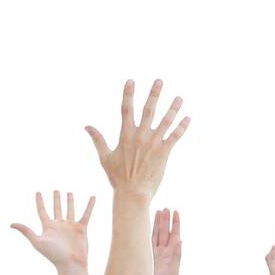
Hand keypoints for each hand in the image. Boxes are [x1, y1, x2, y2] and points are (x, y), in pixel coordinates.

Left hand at [11, 190, 93, 269]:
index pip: (42, 211)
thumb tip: (11, 224)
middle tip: (55, 190)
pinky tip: (93, 197)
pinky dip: (90, 206)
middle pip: (56, 209)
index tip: (38, 192)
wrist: (70, 264)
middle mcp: (59, 226)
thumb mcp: (38, 241)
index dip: (39, 202)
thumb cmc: (53, 255)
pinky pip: (86, 214)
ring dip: (69, 201)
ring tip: (69, 192)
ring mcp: (70, 227)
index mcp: (48, 228)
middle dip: (56, 200)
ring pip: (70, 210)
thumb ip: (26, 231)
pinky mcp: (81, 229)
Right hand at [86, 79, 188, 197]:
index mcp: (125, 135)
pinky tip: (188, 118)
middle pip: (148, 109)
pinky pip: (175, 136)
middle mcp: (140, 135)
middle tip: (160, 80)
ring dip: (173, 108)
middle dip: (154, 94)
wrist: (132, 194)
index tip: (131, 81)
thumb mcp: (104, 157)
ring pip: (165, 120)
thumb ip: (97, 139)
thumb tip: (86, 127)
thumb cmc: (117, 178)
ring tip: (179, 98)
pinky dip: (182, 126)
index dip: (128, 94)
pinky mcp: (164, 152)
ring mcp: (153, 143)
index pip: (126, 109)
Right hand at [152, 208, 181, 274]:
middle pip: (164, 231)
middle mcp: (163, 250)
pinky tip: (146, 223)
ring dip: (157, 223)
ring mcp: (154, 252)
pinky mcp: (145, 254)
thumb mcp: (174, 269)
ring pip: (155, 234)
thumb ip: (177, 255)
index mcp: (172, 252)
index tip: (176, 212)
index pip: (174, 234)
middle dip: (165, 220)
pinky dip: (147, 231)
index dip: (175, 223)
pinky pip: (147, 240)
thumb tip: (180, 240)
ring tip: (158, 211)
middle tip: (166, 208)